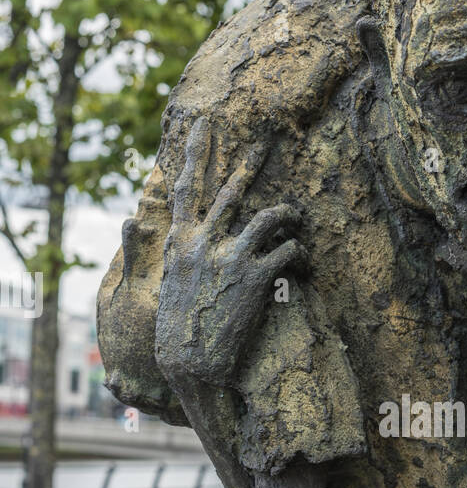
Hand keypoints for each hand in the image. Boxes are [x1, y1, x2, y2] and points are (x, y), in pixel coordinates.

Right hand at [155, 117, 308, 385]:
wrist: (191, 362)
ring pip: (267, 218)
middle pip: (231, 192)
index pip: (186, 188)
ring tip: (295, 214)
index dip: (193, 153)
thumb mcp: (166, 281)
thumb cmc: (177, 326)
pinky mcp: (256, 278)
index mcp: (179, 241)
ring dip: (286, 213)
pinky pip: (286, 250)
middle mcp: (203, 243)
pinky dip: (296, 249)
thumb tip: (145, 223)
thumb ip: (166, 249)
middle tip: (265, 142)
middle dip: (249, 164)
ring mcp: (231, 259)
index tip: (202, 125)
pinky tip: (300, 255)